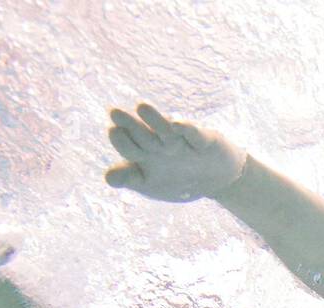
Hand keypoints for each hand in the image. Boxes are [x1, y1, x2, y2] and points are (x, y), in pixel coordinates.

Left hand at [105, 105, 245, 202]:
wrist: (216, 178)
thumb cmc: (179, 178)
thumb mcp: (151, 184)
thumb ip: (130, 178)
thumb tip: (108, 178)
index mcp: (145, 154)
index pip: (129, 147)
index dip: (121, 140)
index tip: (113, 131)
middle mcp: (161, 144)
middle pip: (143, 135)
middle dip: (130, 124)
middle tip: (115, 112)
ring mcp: (181, 142)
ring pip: (166, 130)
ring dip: (155, 120)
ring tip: (142, 107)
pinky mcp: (203, 140)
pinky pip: (194, 134)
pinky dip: (186, 129)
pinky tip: (177, 124)